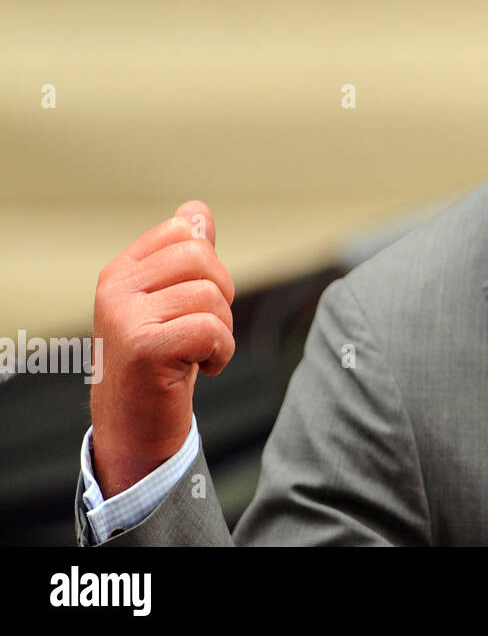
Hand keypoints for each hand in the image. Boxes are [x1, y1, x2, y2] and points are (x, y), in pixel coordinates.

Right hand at [89, 200, 235, 497]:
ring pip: (211, 295)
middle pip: (201, 257)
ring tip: (198, 353)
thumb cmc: (160, 361)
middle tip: (203, 331)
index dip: (209, 266)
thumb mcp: (170, 301)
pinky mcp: (143, 347)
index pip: (184, 229)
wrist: (136, 426)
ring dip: (222, 330)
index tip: (192, 303)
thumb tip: (197, 211)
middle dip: (221, 295)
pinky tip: (203, 368)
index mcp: (122, 270)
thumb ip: (184, 256)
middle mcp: (116, 288)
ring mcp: (124, 317)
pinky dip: (221, 352)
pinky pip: (210, 329)